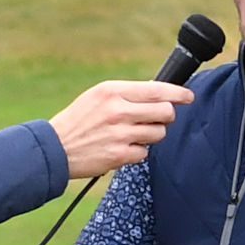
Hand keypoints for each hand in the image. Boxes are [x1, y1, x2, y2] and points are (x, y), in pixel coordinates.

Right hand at [52, 80, 187, 181]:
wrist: (55, 148)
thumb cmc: (79, 120)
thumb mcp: (98, 96)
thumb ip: (126, 94)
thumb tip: (159, 92)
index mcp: (113, 91)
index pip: (156, 90)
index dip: (178, 93)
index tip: (189, 96)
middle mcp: (118, 110)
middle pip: (165, 112)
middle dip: (166, 116)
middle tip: (156, 118)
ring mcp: (120, 134)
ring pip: (158, 133)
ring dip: (151, 135)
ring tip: (132, 134)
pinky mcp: (120, 155)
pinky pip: (145, 153)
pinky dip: (137, 151)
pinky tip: (121, 147)